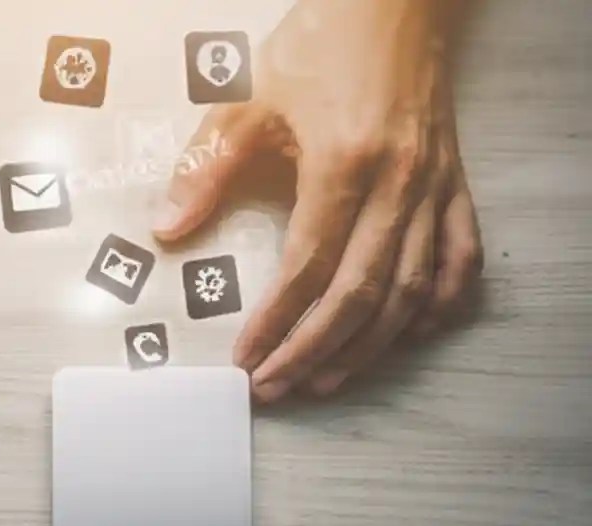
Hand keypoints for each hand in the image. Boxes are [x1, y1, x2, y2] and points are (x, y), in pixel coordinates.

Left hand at [154, 0, 482, 401]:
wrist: (394, 2)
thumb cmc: (320, 45)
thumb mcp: (248, 100)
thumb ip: (206, 168)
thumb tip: (167, 228)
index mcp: (344, 164)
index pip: (307, 267)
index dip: (274, 322)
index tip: (246, 359)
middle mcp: (398, 185)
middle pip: (360, 295)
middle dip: (313, 351)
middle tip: (275, 386)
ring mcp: (434, 188)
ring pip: (410, 292)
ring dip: (368, 346)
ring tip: (325, 379)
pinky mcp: (454, 185)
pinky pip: (459, 260)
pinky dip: (436, 306)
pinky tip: (407, 336)